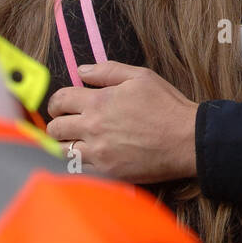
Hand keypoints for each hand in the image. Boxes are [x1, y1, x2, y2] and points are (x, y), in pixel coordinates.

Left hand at [46, 61, 198, 182]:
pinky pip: (78, 169)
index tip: (62, 105)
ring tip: (75, 141)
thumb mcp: (141, 77)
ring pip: (61, 151)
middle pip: (55, 128)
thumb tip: (82, 70)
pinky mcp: (107, 172)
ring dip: (64, 145)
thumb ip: (108, 71)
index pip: (60, 100)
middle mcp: (93, 128)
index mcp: (99, 102)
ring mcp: (98, 153)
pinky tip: (89, 157)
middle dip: (58, 123)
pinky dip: (78, 162)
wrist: (187, 140)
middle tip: (67, 123)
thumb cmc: (167, 106)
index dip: (57, 101)